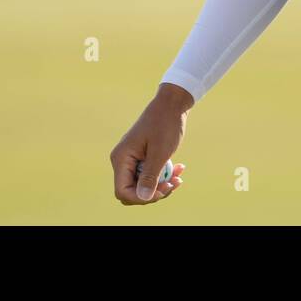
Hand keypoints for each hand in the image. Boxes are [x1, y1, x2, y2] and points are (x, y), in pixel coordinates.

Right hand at [110, 83, 191, 204]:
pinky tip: (179, 168)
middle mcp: (123, 160)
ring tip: (179, 176)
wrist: (173, 103)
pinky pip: (150, 174)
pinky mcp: (142, 157)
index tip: (163, 190)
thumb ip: (150, 176)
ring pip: (143, 184)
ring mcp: (132, 159)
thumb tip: (143, 198)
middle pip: (133, 190)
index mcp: (121, 158)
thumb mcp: (160, 153)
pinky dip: (164, 174)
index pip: (123, 191)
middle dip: (154, 192)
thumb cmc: (165, 124)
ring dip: (162, 184)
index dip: (141, 197)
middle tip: (174, 183)